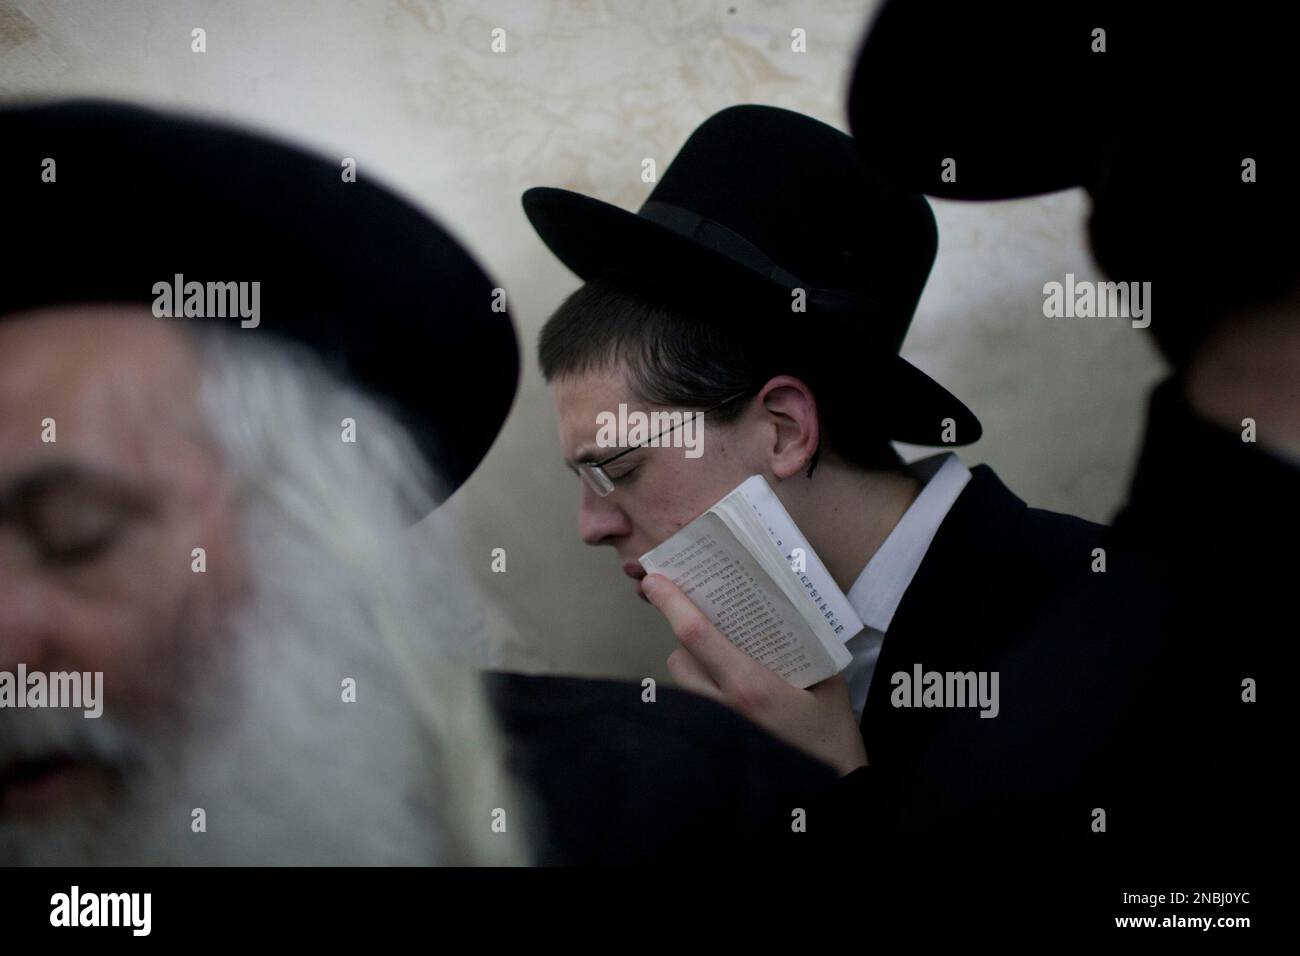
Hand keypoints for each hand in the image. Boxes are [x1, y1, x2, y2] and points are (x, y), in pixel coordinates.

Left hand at [642, 573, 867, 776]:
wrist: (835, 802)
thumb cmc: (833, 746)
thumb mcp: (831, 688)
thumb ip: (806, 653)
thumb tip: (785, 622)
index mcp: (751, 687)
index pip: (696, 635)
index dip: (671, 603)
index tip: (655, 580)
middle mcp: (722, 709)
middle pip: (680, 657)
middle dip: (688, 638)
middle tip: (715, 629)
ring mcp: (714, 732)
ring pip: (681, 685)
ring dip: (694, 668)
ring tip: (726, 668)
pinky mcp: (714, 749)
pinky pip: (693, 711)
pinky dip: (702, 696)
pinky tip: (730, 701)